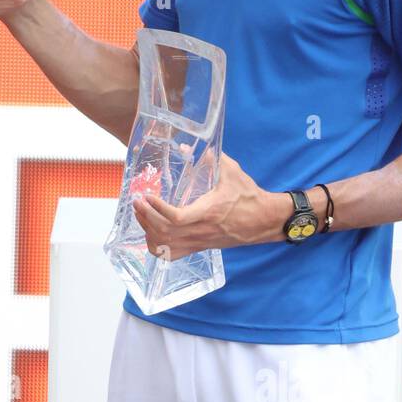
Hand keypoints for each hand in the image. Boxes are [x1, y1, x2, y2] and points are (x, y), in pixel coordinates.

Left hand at [132, 152, 277, 257]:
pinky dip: (157, 247)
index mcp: (208, 212)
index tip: (147, 196)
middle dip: (146, 217)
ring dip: (148, 231)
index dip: (158, 209)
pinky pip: (172, 255)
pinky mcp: (200, 248)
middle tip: (137, 201)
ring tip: (141, 214)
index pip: (177, 217)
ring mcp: (199, 242)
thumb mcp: (232, 172)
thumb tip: (185, 147)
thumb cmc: (249, 196)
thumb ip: (211, 158)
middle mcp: (202, 230)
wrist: (264, 221)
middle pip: (165, 232)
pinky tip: (151, 234)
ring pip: (165, 246)